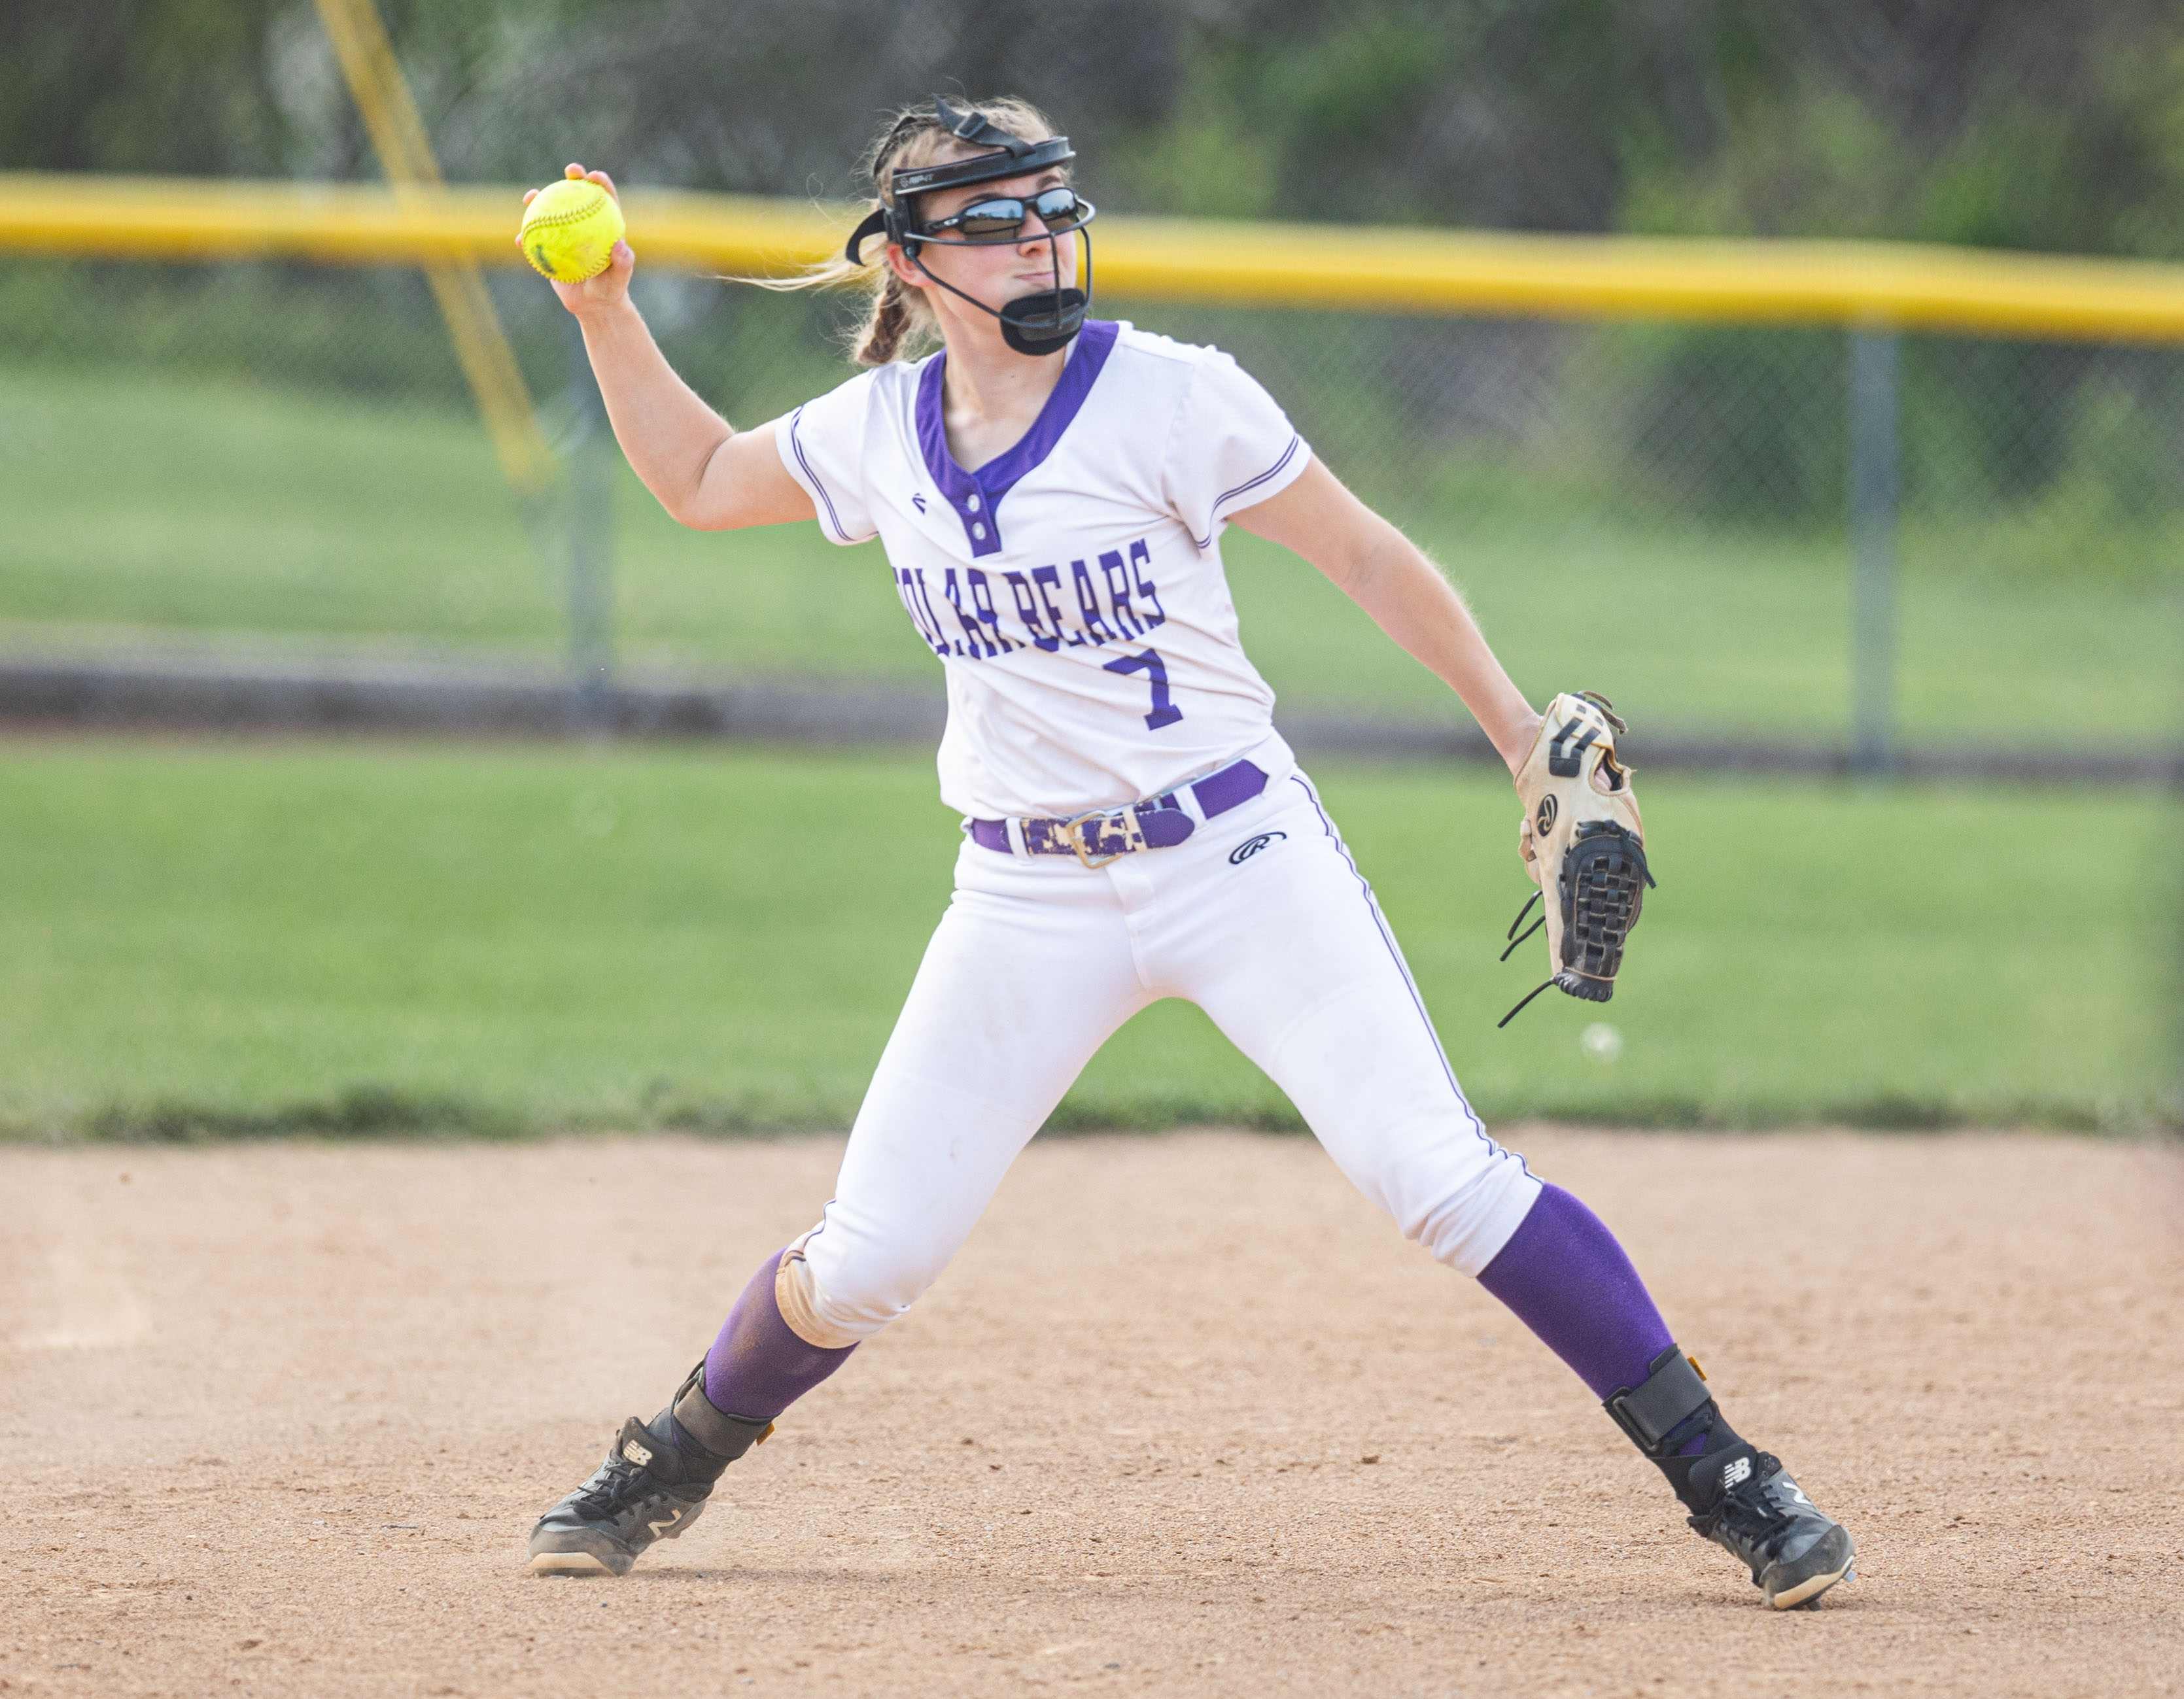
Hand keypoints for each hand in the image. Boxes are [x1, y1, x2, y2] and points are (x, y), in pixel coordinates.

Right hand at [520, 164, 634, 316]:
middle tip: (570, 171)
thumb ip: (624, 264)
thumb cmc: (610, 290)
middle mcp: (584, 223)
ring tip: (530, 196)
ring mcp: (565, 233)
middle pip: (578, 194)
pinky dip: (526, 237)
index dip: (600, 183)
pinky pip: (535, 238)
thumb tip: (621, 246)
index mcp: (604, 225)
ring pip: (551, 211)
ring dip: (539, 199)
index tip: (594, 176)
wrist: (593, 305)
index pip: (605, 199)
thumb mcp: (618, 280)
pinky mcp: (549, 245)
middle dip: (574, 177)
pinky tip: (519, 239)